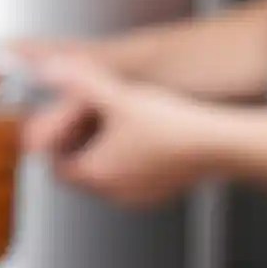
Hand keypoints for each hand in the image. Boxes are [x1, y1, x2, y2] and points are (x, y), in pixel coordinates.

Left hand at [24, 55, 214, 206]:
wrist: (215, 146)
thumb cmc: (172, 126)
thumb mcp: (120, 96)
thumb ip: (81, 81)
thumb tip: (51, 70)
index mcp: (94, 173)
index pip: (56, 166)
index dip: (55, 145)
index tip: (59, 127)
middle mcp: (111, 191)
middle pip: (79, 175)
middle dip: (76, 151)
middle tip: (79, 127)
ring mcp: (134, 197)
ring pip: (105, 181)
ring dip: (101, 160)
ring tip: (109, 132)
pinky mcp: (155, 196)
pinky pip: (130, 183)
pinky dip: (126, 167)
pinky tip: (139, 143)